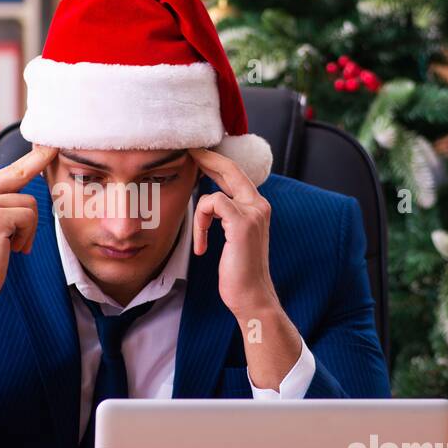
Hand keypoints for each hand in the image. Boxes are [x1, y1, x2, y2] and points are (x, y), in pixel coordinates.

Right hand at [0, 144, 56, 316]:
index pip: (10, 169)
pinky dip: (27, 236)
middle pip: (20, 172)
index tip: (47, 144)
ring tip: (14, 244)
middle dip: (39, 161)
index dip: (31, 157)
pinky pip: (28, 218)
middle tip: (53, 148)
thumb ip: (6, 201)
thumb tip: (31, 181)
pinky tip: (13, 248)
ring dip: (30, 228)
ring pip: (29, 203)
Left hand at [188, 147, 278, 321]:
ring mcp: (253, 212)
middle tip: (189, 151)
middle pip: (230, 169)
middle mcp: (259, 205)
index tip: (199, 154)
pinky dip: (201, 224)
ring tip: (202, 240)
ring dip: (199, 217)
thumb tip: (212, 201)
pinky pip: (212, 204)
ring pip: (213, 194)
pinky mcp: (242, 223)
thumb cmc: (240, 272)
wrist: (252, 297)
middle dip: (207, 158)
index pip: (236, 174)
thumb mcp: (234, 238)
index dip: (217, 162)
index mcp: (258, 207)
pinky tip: (203, 247)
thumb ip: (228, 216)